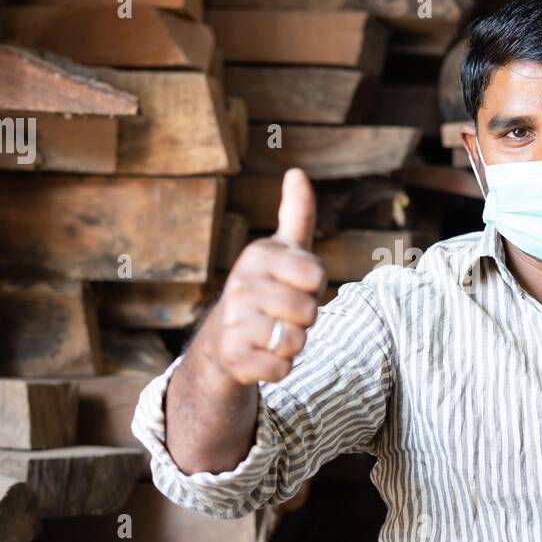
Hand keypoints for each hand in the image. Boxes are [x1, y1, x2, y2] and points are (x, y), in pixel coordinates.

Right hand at [206, 168, 325, 384]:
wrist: (224, 338)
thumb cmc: (267, 288)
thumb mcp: (283, 249)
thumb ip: (297, 214)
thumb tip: (296, 172)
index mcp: (258, 256)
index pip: (317, 277)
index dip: (314, 287)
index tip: (294, 284)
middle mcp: (242, 285)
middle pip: (309, 312)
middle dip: (305, 319)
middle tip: (282, 314)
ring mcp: (235, 321)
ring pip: (297, 341)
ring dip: (293, 344)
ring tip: (272, 333)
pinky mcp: (233, 357)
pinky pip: (282, 368)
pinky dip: (279, 367)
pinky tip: (261, 353)